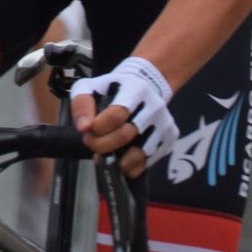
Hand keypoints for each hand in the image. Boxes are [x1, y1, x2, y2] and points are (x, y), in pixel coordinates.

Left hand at [73, 54, 177, 178]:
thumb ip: (82, 104)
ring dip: (116, 159)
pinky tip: (121, 159)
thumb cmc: (116, 88)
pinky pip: (148, 162)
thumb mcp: (92, 86)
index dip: (98, 128)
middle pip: (126, 135)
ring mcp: (164, 123)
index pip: (116, 115)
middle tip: (93, 143)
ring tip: (107, 153)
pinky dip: (130, 166)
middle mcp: (154, 106)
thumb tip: (84, 128)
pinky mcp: (168, 138)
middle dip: (102, 145)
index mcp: (136, 89)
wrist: (147, 84)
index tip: (89, 131)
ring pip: (139, 153)